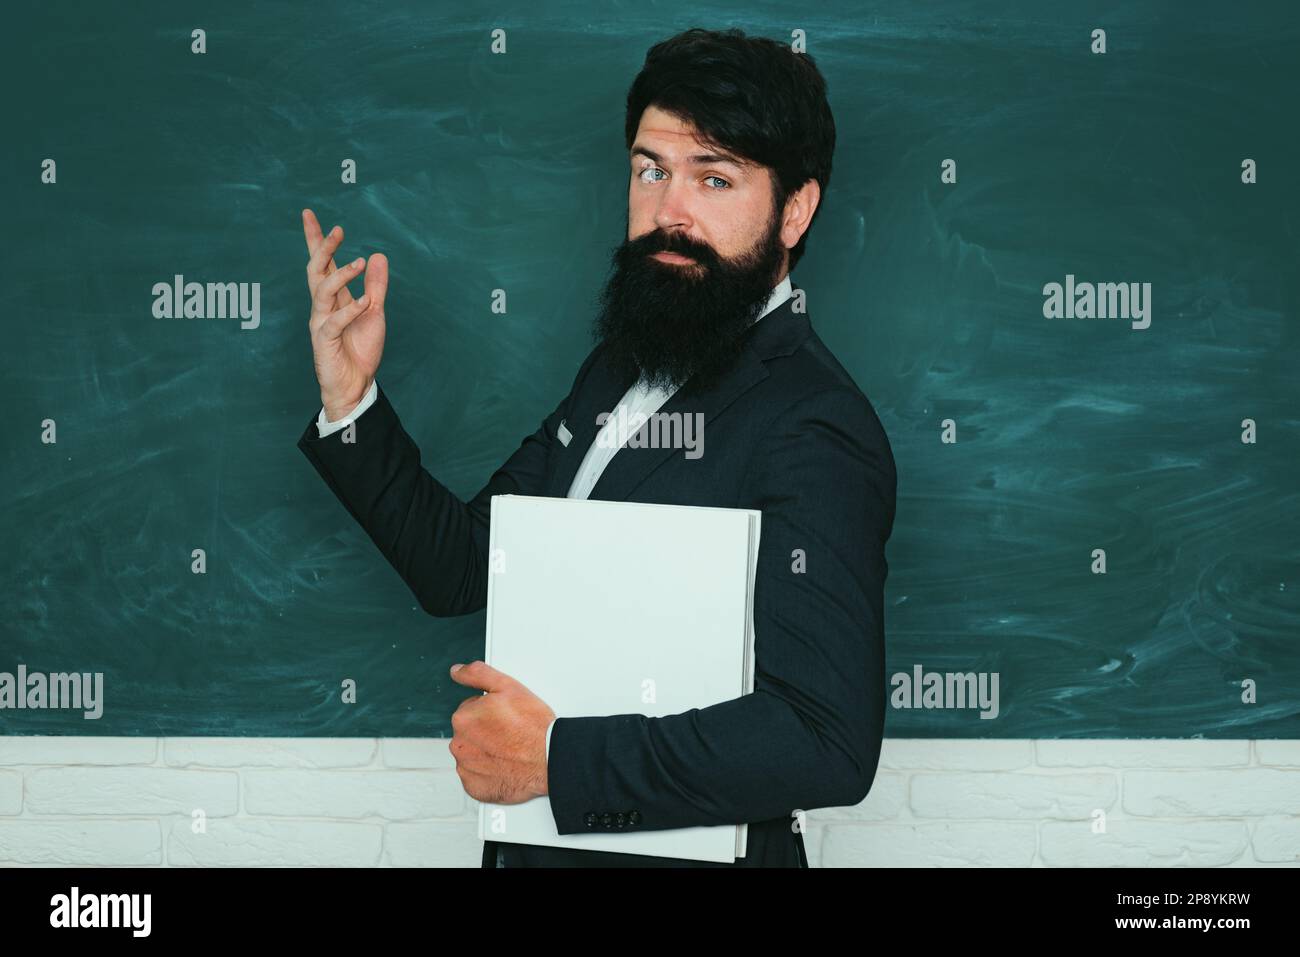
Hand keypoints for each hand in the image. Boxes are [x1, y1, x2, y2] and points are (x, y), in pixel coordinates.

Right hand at [301, 208, 387, 420]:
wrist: (355, 386)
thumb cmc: (360, 351)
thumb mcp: (374, 313)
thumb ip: (376, 286)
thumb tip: (378, 255)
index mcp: (333, 298)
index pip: (322, 264)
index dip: (316, 239)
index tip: (309, 214)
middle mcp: (322, 307)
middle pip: (316, 270)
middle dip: (323, 248)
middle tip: (338, 230)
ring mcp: (321, 323)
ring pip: (322, 291)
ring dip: (340, 275)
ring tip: (360, 262)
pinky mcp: (324, 341)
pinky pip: (335, 321)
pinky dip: (351, 310)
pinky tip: (366, 302)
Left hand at [448, 661, 554, 803]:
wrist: (549, 759)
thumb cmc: (533, 726)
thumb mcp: (508, 686)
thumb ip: (477, 674)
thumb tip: (458, 671)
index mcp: (463, 718)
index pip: (471, 710)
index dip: (491, 712)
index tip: (506, 717)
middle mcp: (459, 743)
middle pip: (470, 732)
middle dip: (486, 732)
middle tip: (510, 733)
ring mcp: (466, 767)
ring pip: (472, 754)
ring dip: (486, 752)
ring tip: (510, 750)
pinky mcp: (474, 787)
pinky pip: (476, 777)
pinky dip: (488, 773)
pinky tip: (505, 766)